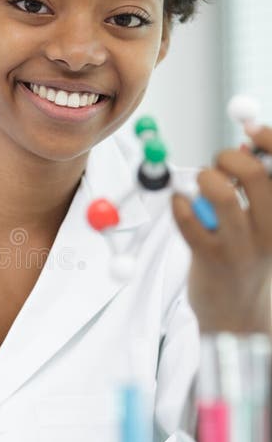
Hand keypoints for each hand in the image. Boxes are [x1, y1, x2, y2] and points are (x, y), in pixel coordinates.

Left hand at [172, 125, 271, 333]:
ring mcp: (240, 246)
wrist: (238, 312)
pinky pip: (188, 220)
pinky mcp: (209, 259)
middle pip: (254, 174)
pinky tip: (181, 204)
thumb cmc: (249, 254)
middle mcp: (270, 229)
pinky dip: (179, 204)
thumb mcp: (265, 220)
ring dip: (205, 179)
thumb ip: (258, 186)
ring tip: (201, 185)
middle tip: (218, 163)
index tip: (249, 129)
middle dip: (229, 157)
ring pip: (220, 195)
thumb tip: (248, 144)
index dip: (268, 138)